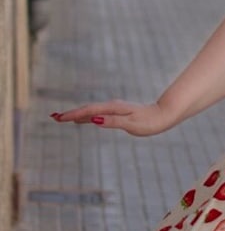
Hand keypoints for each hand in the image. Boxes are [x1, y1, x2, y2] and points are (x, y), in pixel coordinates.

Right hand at [51, 100, 173, 136]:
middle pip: (87, 109)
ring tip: (63, 118)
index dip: (73, 114)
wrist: (164, 115)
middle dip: (70, 113)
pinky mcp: (117, 112)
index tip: (59, 118)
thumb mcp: (132, 124)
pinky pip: (98, 113)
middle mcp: (112, 106)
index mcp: (113, 108)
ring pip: (91, 111)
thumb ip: (112, 121)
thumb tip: (94, 119)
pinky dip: (87, 116)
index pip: (89, 111)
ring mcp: (114, 109)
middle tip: (54, 117)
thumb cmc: (150, 122)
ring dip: (77, 114)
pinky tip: (83, 120)